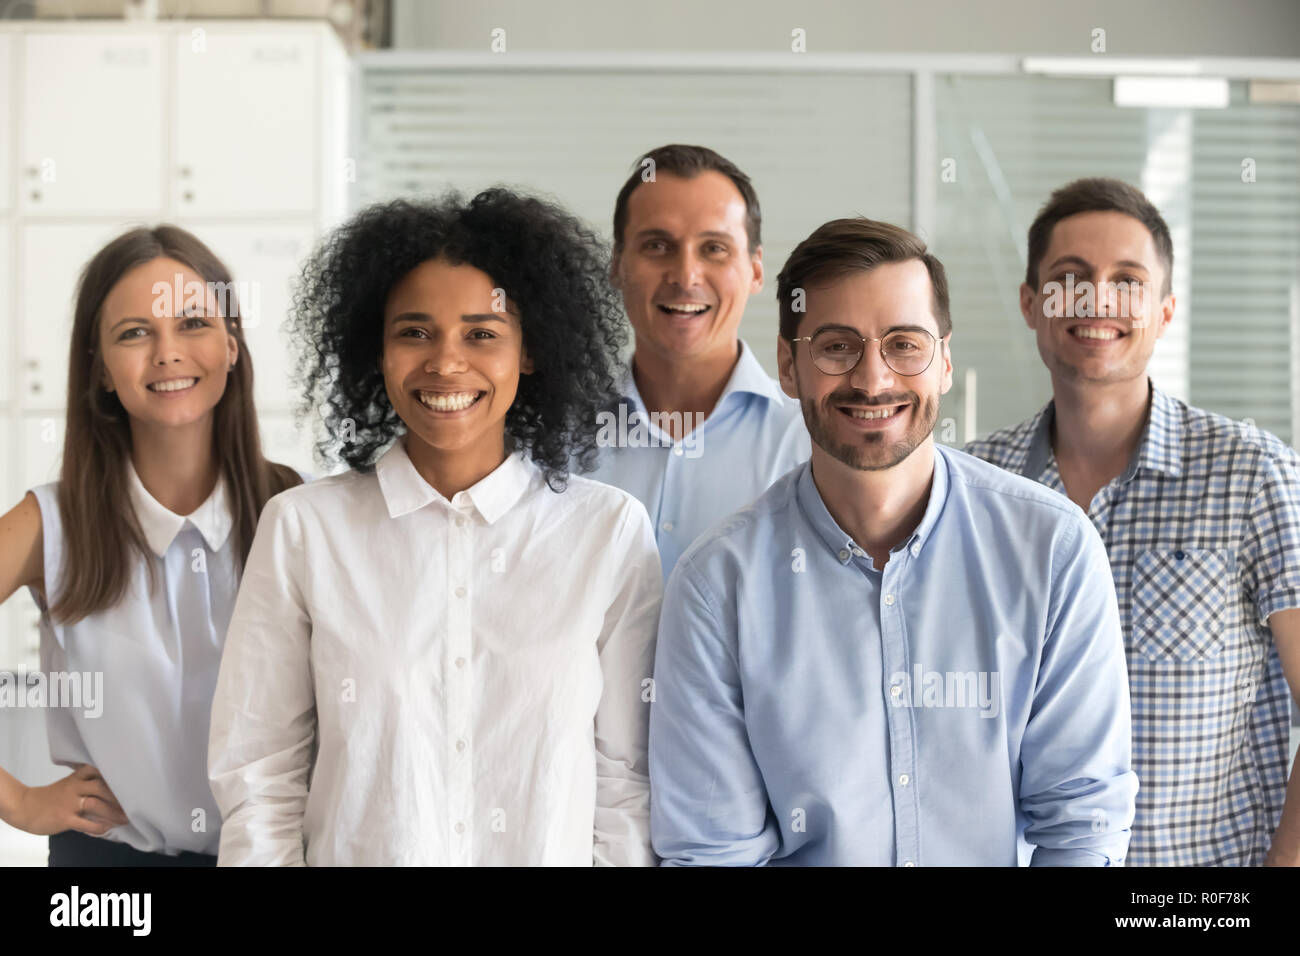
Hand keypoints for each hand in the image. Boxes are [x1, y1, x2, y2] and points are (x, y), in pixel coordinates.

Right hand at [11, 764, 128, 835]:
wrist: (25, 807)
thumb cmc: (52, 797)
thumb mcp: (69, 783)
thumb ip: (88, 782)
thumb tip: (113, 786)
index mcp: (77, 778)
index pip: (98, 770)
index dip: (115, 773)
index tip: (133, 779)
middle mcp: (74, 787)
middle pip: (101, 786)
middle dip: (120, 796)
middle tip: (135, 803)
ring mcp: (68, 803)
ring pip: (95, 804)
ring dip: (113, 812)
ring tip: (126, 819)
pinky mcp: (64, 818)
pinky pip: (84, 823)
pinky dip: (98, 826)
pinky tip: (108, 828)